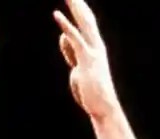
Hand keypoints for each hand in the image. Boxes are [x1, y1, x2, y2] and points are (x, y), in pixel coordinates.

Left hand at [53, 0, 121, 119]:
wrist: (102, 107)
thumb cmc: (89, 91)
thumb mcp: (77, 66)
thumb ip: (71, 51)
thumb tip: (63, 36)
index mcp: (95, 48)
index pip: (86, 23)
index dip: (79, 10)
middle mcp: (96, 46)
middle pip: (86, 19)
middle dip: (78, 5)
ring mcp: (93, 52)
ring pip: (83, 24)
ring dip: (75, 8)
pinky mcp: (86, 59)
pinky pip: (75, 38)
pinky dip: (66, 25)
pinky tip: (57, 14)